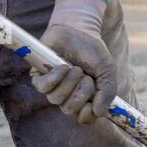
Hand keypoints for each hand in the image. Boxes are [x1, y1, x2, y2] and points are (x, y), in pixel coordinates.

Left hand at [32, 0, 118, 125]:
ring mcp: (51, 88)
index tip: (91, 106)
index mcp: (84, 96)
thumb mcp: (106, 69)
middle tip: (85, 76)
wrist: (78, 29)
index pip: (83, 118)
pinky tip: (62, 66)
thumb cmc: (92, 50)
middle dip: (81, 93)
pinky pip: (43, 88)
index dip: (86, 116)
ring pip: (56, 99)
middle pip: (69, 109)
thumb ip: (108, 90)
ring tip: (74, 68)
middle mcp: (67, 95)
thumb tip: (100, 113)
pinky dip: (55, 77)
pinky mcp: (38, 78)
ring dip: (69, 82)